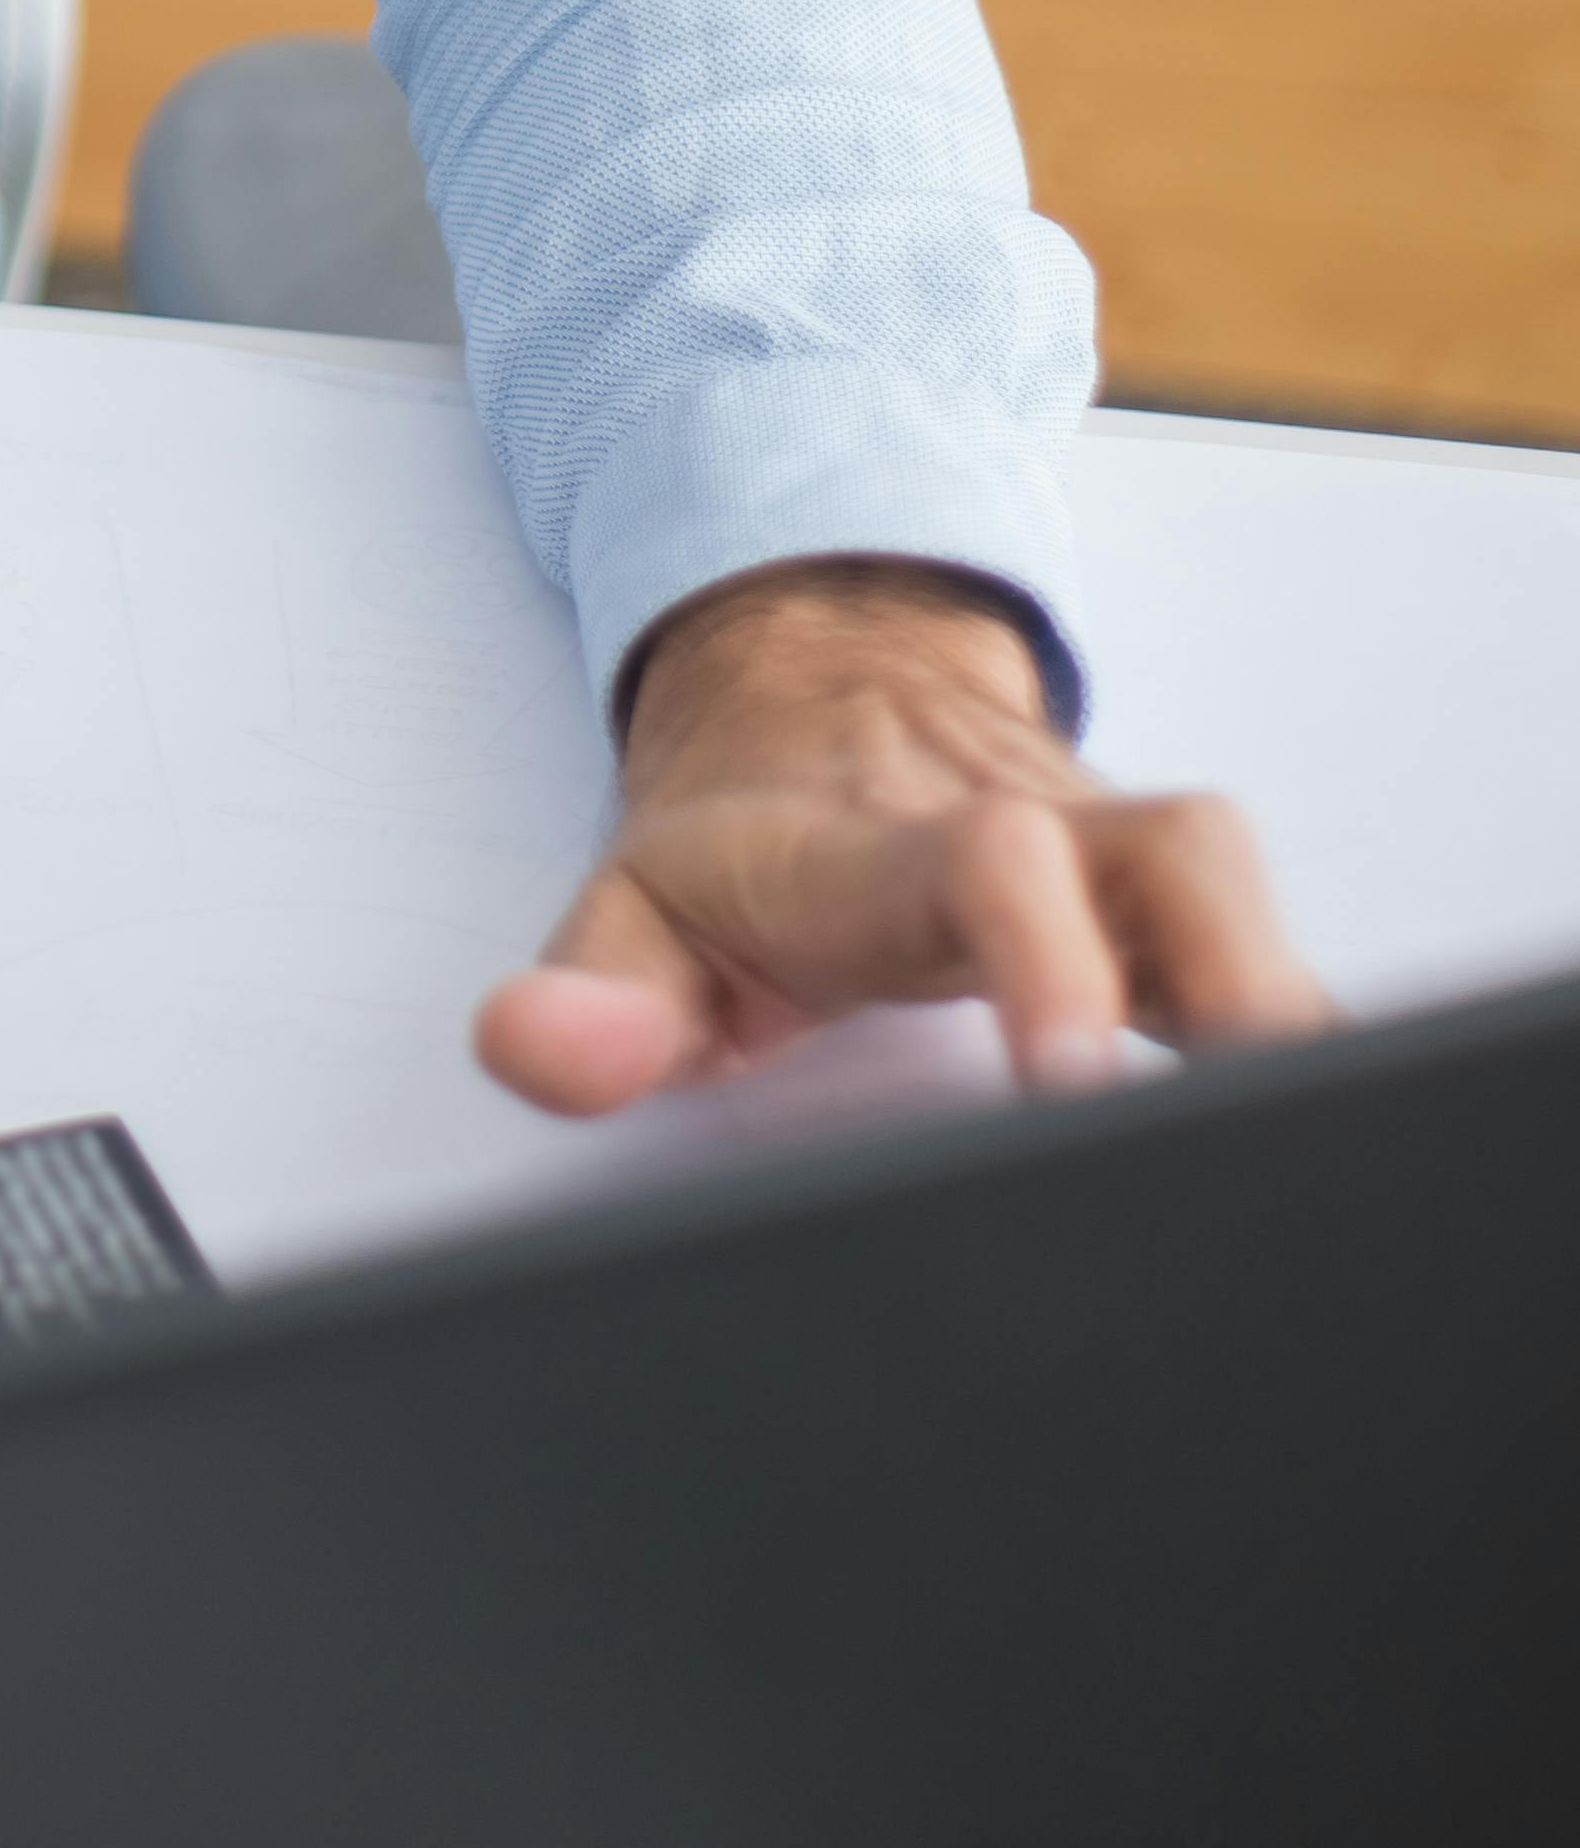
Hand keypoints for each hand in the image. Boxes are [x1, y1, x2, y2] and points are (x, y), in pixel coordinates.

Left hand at [473, 558, 1331, 1118]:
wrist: (815, 692)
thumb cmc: (742, 834)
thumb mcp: (631, 907)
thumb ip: (588, 994)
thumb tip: (532, 1048)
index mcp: (893, 850)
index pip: (992, 863)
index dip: (1044, 953)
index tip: (1066, 1069)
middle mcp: (1034, 835)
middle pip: (1181, 858)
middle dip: (1236, 977)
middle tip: (1256, 1118)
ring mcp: (1112, 865)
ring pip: (1243, 897)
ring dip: (1292, 1010)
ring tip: (1314, 1155)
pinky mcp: (1168, 909)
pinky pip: (1262, 953)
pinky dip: (1301, 1035)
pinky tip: (1315, 1138)